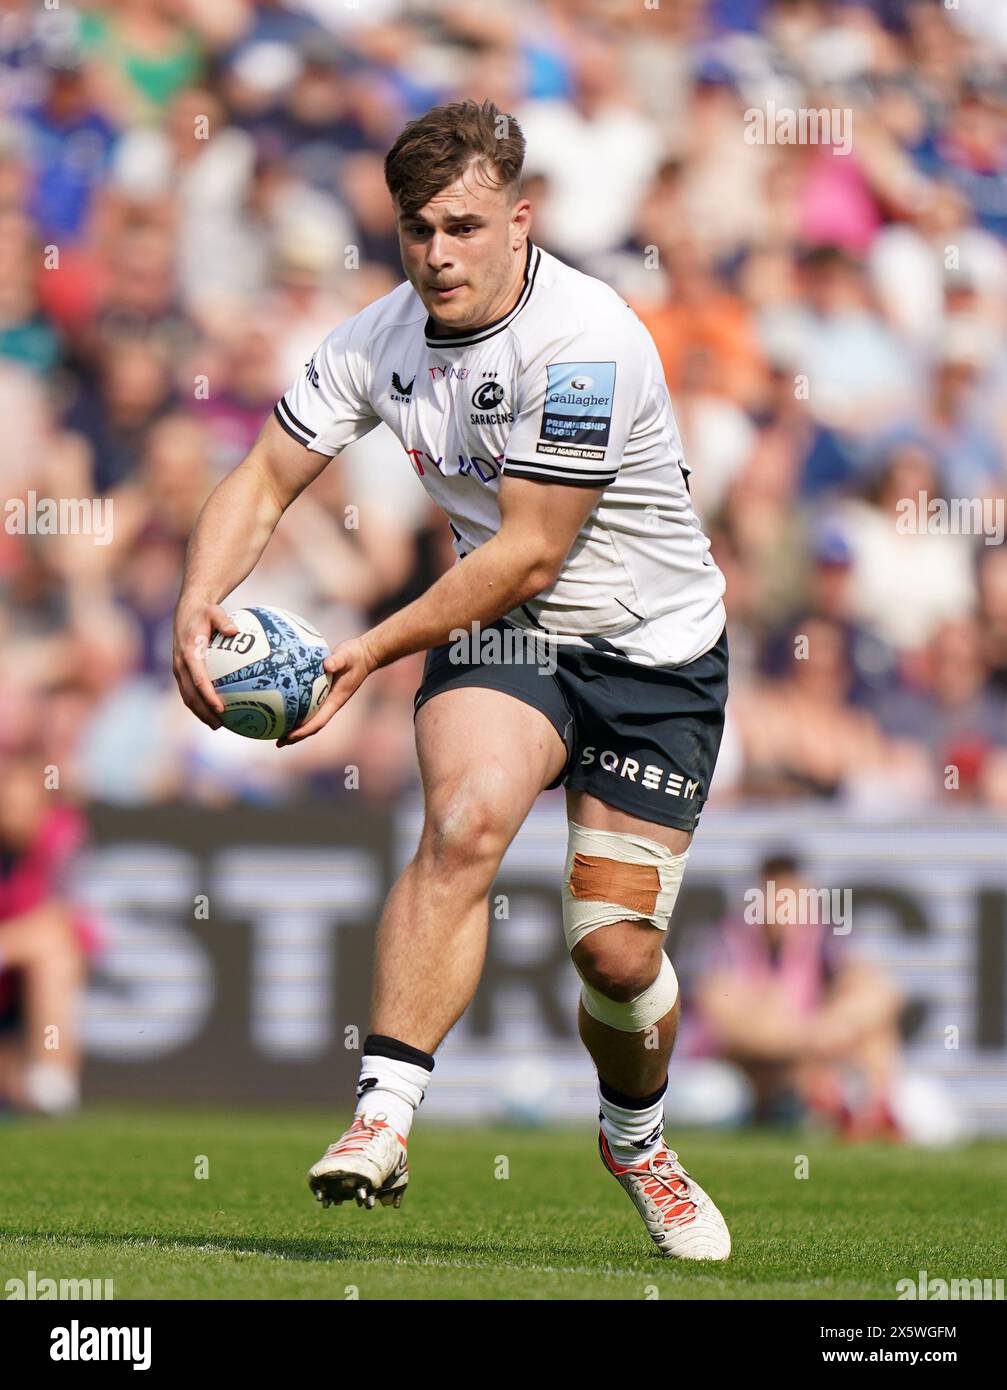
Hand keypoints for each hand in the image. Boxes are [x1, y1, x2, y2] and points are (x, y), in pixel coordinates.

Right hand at [172, 599, 237, 729]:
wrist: (186, 611)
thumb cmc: (205, 612)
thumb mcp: (214, 611)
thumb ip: (223, 621)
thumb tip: (235, 631)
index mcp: (188, 653)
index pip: (198, 679)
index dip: (208, 696)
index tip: (221, 708)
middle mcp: (180, 664)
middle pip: (190, 695)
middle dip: (203, 712)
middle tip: (220, 725)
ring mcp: (179, 670)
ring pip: (187, 697)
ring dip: (200, 713)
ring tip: (217, 726)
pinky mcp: (181, 672)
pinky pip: (188, 692)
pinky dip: (199, 705)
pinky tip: (214, 713)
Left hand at [277, 635, 376, 746]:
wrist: (364, 655)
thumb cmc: (355, 656)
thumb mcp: (347, 656)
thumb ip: (337, 660)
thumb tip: (326, 663)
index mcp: (335, 701)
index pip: (318, 721)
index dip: (304, 731)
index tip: (289, 736)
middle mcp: (330, 703)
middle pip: (311, 726)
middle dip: (295, 736)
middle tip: (278, 742)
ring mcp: (326, 699)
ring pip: (308, 717)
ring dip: (293, 726)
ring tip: (275, 730)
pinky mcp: (322, 691)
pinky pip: (306, 703)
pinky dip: (294, 708)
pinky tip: (280, 704)